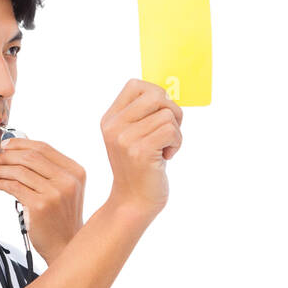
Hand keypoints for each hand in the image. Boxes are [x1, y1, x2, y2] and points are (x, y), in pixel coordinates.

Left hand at [0, 138, 86, 260]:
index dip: (21, 143)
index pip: (44, 147)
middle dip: (8, 155)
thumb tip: (21, 143)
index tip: (5, 145)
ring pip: (20, 171)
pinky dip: (1, 183)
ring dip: (0, 169)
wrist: (65, 245)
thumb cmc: (60, 216)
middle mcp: (68, 180)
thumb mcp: (63, 188)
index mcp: (76, 171)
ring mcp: (55, 193)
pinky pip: (14, 187)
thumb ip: (47, 167)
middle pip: (30, 156)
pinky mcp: (40, 206)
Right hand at [100, 79, 182, 217]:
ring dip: (175, 133)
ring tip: (165, 149)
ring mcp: (125, 138)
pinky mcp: (140, 151)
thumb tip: (169, 93)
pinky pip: (171, 130)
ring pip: (168, 114)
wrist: (134, 202)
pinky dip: (177, 143)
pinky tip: (167, 157)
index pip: (136, 85)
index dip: (157, 95)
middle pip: (156, 95)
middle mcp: (114, 126)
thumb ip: (145, 114)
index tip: (160, 115)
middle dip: (172, 112)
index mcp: (110, 119)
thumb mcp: (135, 136)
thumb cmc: (142, 168)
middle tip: (169, 132)